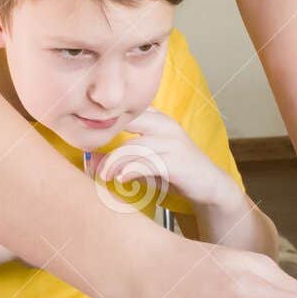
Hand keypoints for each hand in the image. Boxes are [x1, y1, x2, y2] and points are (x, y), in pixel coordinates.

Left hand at [89, 106, 235, 208]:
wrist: (210, 186)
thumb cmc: (175, 171)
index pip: (126, 111)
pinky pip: (149, 162)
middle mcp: (165, 125)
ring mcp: (173, 142)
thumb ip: (122, 157)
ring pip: (135, 146)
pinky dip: (131, 170)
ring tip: (103, 174)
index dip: (104, 123)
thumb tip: (90, 160)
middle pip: (128, 122)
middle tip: (90, 157)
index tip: (86, 140)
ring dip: (115, 161)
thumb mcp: (147, 161)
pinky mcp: (178, 161)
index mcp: (157, 119)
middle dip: (106, 138)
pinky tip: (122, 179)